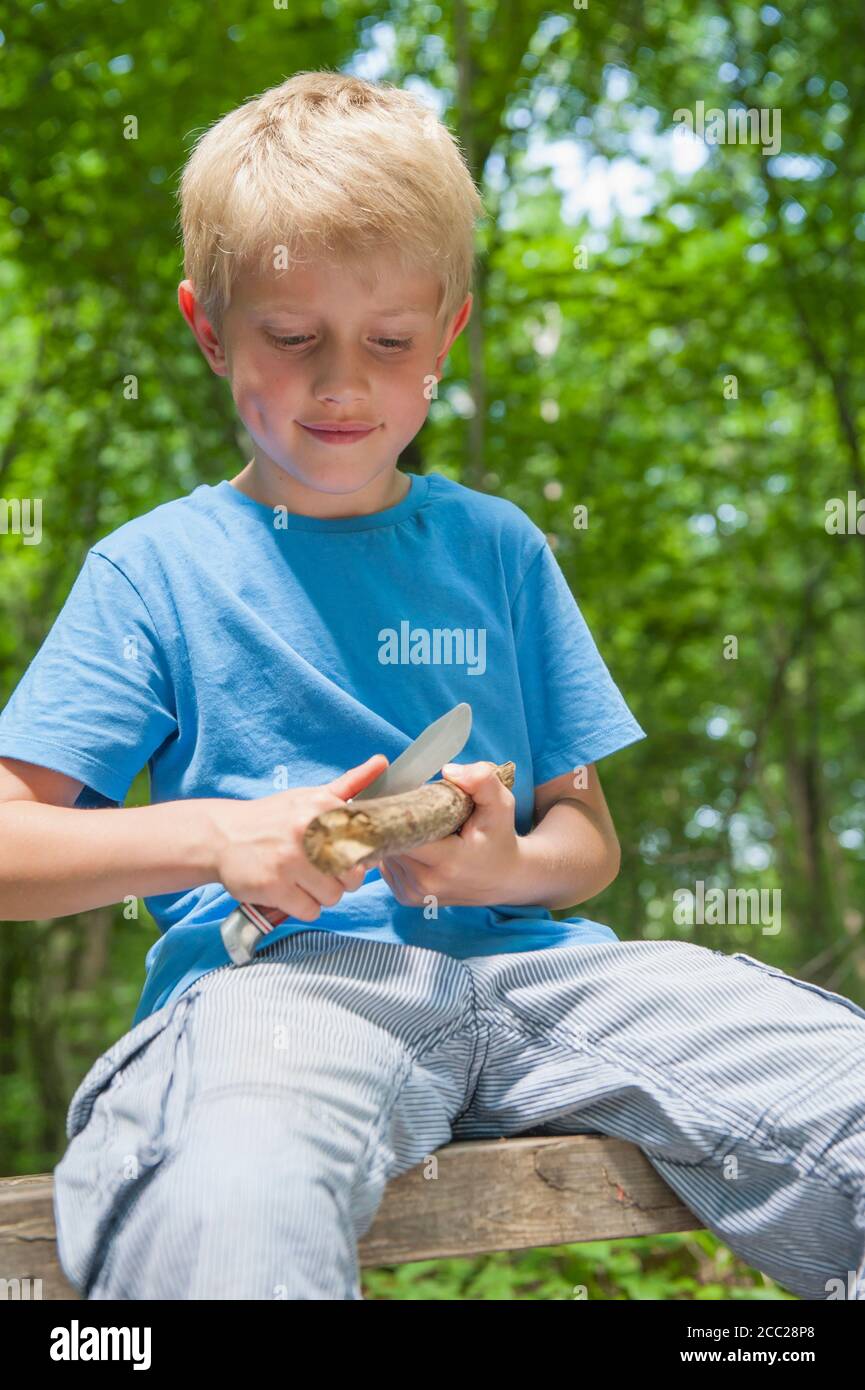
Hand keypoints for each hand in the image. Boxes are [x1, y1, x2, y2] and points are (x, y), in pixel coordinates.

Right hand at [209, 755, 388, 920]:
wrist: (223, 835)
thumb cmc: (275, 818)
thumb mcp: (310, 796)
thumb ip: (350, 784)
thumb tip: (382, 762)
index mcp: (322, 808)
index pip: (366, 845)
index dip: (360, 857)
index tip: (346, 855)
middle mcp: (308, 832)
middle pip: (353, 876)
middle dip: (341, 879)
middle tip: (322, 870)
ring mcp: (290, 861)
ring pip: (333, 896)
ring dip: (322, 895)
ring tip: (305, 880)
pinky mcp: (274, 887)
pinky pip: (310, 910)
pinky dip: (304, 906)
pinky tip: (291, 892)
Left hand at [378, 761, 520, 908]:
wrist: (503, 879)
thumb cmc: (499, 837)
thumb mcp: (501, 805)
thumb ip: (481, 781)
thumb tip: (448, 771)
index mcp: (447, 862)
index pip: (404, 831)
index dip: (400, 808)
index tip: (409, 792)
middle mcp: (426, 883)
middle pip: (389, 840)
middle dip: (396, 817)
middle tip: (414, 803)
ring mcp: (414, 893)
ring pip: (384, 851)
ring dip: (394, 833)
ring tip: (417, 822)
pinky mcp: (406, 897)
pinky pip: (386, 863)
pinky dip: (395, 848)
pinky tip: (415, 840)